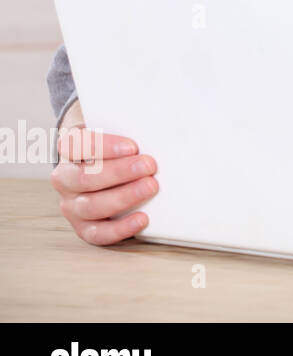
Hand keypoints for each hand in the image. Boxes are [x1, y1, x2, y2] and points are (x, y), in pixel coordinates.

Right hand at [50, 102, 158, 245]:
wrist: (106, 168)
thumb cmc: (117, 147)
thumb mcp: (119, 130)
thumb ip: (131, 126)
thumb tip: (165, 122)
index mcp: (70, 149)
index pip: (75, 145)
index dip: (103, 146)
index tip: (133, 146)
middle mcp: (65, 178)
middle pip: (84, 178)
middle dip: (119, 172)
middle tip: (150, 165)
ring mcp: (72, 204)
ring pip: (91, 206)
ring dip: (123, 197)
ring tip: (151, 186)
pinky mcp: (84, 226)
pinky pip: (97, 233)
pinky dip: (120, 228)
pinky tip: (142, 219)